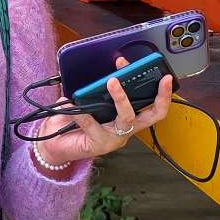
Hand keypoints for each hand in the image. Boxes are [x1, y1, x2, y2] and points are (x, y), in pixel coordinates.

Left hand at [33, 60, 174, 167]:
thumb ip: (96, 91)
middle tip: (158, 79)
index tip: (163, 76)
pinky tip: (71, 105)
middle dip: (160, 98)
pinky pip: (93, 125)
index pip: (150, 105)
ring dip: (121, 97)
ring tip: (112, 81)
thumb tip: (100, 74)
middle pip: (152, 116)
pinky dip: (82, 113)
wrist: (55, 145)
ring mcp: (114, 139)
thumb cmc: (74, 123)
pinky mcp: (98, 145)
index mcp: (127, 119)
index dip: (160, 92)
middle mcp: (125, 130)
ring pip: (127, 118)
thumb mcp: (89, 102)